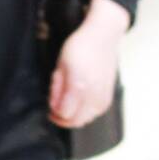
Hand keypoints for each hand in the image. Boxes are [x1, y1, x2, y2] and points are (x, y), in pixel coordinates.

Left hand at [48, 1, 125, 128]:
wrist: (102, 38)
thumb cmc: (80, 48)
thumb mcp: (60, 65)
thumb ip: (56, 89)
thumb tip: (54, 108)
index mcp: (79, 86)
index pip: (63, 114)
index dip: (53, 109)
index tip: (50, 99)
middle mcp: (94, 96)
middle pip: (74, 121)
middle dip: (61, 116)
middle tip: (55, 102)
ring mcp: (103, 99)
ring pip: (84, 120)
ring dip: (72, 114)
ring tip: (68, 95)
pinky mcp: (108, 99)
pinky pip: (93, 114)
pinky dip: (82, 111)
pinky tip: (78, 97)